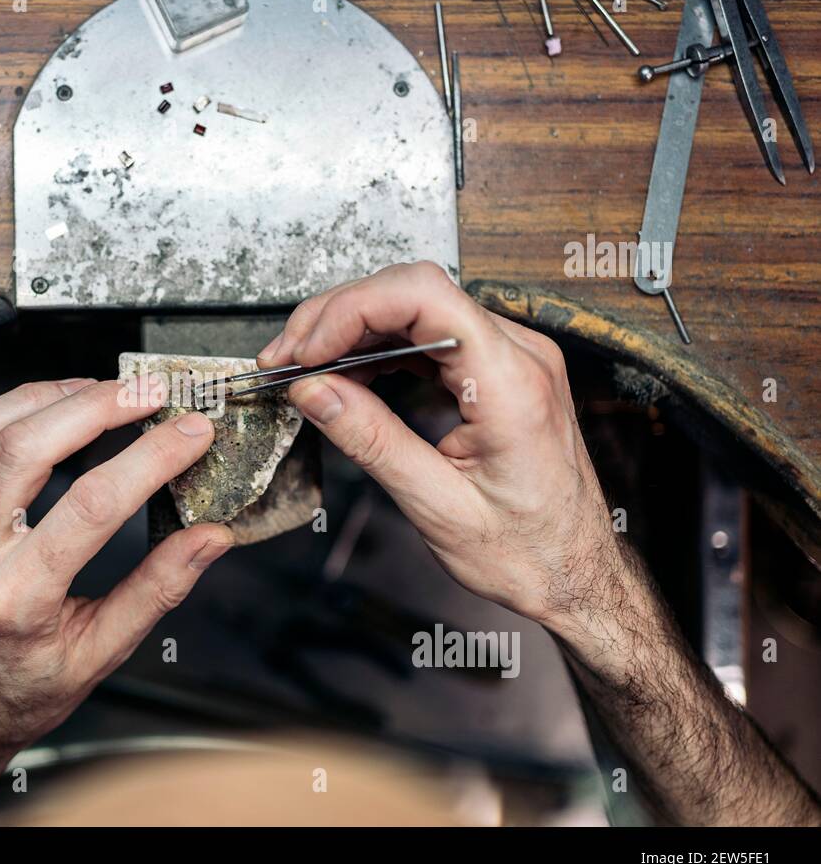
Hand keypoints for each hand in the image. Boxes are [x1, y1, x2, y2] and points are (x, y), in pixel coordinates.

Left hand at [0, 378, 231, 824]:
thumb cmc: (14, 696)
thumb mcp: (98, 657)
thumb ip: (157, 590)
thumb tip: (210, 538)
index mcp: (19, 601)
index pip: (92, 505)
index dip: (150, 457)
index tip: (190, 431)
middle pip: (25, 450)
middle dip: (95, 406)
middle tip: (146, 392)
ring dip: (40, 397)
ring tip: (94, 389)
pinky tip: (35, 407)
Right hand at [262, 264, 820, 825]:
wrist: (578, 573)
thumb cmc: (530, 553)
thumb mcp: (438, 508)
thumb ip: (372, 441)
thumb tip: (314, 391)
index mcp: (512, 383)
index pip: (423, 296)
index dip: (350, 309)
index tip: (303, 349)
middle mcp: (518, 355)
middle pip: (413, 291)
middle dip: (337, 316)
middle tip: (285, 359)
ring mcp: (510, 356)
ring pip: (416, 306)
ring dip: (351, 329)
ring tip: (303, 366)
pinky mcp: (496, 369)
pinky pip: (428, 334)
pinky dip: (378, 346)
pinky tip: (344, 372)